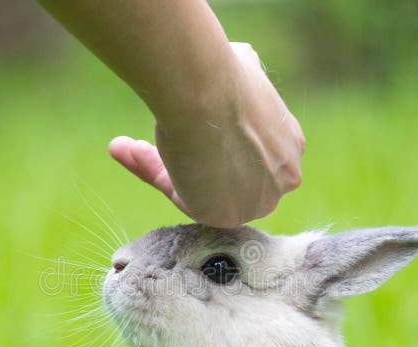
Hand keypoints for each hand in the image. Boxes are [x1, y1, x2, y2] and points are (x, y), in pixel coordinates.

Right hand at [109, 43, 304, 227]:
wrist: (208, 95)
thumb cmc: (222, 76)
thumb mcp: (242, 65)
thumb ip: (240, 76)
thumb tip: (235, 59)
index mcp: (289, 145)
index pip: (247, 154)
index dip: (208, 140)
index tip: (179, 126)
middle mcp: (282, 177)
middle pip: (226, 175)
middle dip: (186, 160)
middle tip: (142, 142)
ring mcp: (258, 201)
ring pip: (204, 188)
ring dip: (164, 168)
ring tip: (129, 146)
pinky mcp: (227, 216)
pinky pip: (186, 199)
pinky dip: (157, 176)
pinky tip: (132, 151)